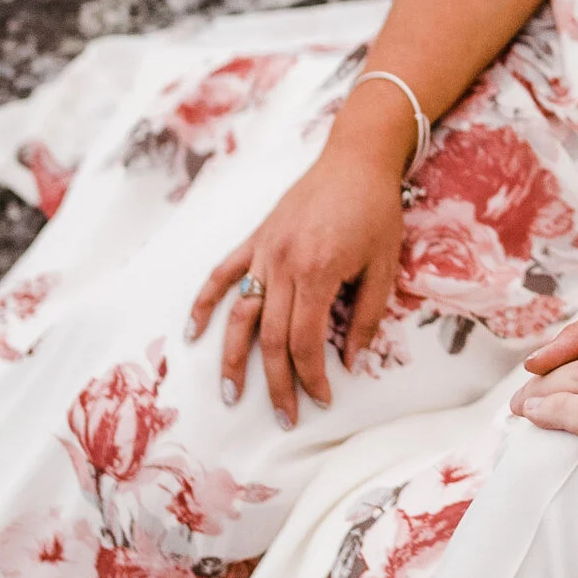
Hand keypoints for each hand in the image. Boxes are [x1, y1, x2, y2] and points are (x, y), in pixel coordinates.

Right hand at [188, 134, 407, 426]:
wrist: (356, 159)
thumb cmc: (376, 212)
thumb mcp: (384, 267)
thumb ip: (366, 317)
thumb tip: (351, 362)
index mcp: (318, 274)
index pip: (305, 342)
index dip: (312, 377)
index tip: (322, 399)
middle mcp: (283, 265)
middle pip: (271, 339)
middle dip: (276, 384)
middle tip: (284, 418)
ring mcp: (264, 252)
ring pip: (240, 315)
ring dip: (232, 358)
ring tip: (230, 394)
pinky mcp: (255, 239)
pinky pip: (222, 274)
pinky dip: (204, 303)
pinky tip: (193, 332)